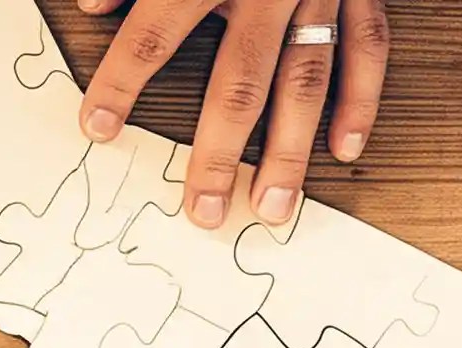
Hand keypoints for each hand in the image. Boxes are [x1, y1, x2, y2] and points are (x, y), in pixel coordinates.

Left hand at [78, 0, 388, 227]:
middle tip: (202, 211)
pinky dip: (362, 98)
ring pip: (306, 80)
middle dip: (218, 153)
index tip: (95, 129)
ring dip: (289, 151)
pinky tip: (346, 149)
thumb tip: (92, 4)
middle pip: (238, 81)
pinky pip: (369, 46)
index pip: (152, 33)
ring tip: (272, 208)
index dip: (120, 85)